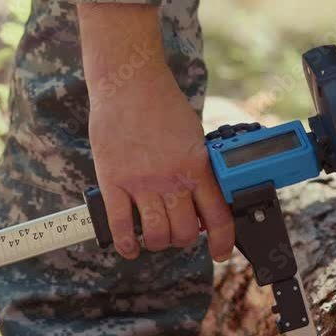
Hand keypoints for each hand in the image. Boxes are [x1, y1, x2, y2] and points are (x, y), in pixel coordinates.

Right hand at [79, 4, 233, 260]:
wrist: (129, 82)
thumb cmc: (163, 105)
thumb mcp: (194, 137)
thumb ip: (199, 169)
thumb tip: (204, 199)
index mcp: (197, 168)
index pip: (217, 217)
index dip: (222, 242)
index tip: (220, 252)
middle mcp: (172, 179)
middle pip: (183, 233)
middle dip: (183, 239)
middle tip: (178, 232)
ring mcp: (141, 183)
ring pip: (155, 235)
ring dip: (157, 243)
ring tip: (154, 236)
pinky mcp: (113, 181)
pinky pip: (120, 226)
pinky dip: (126, 244)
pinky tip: (129, 247)